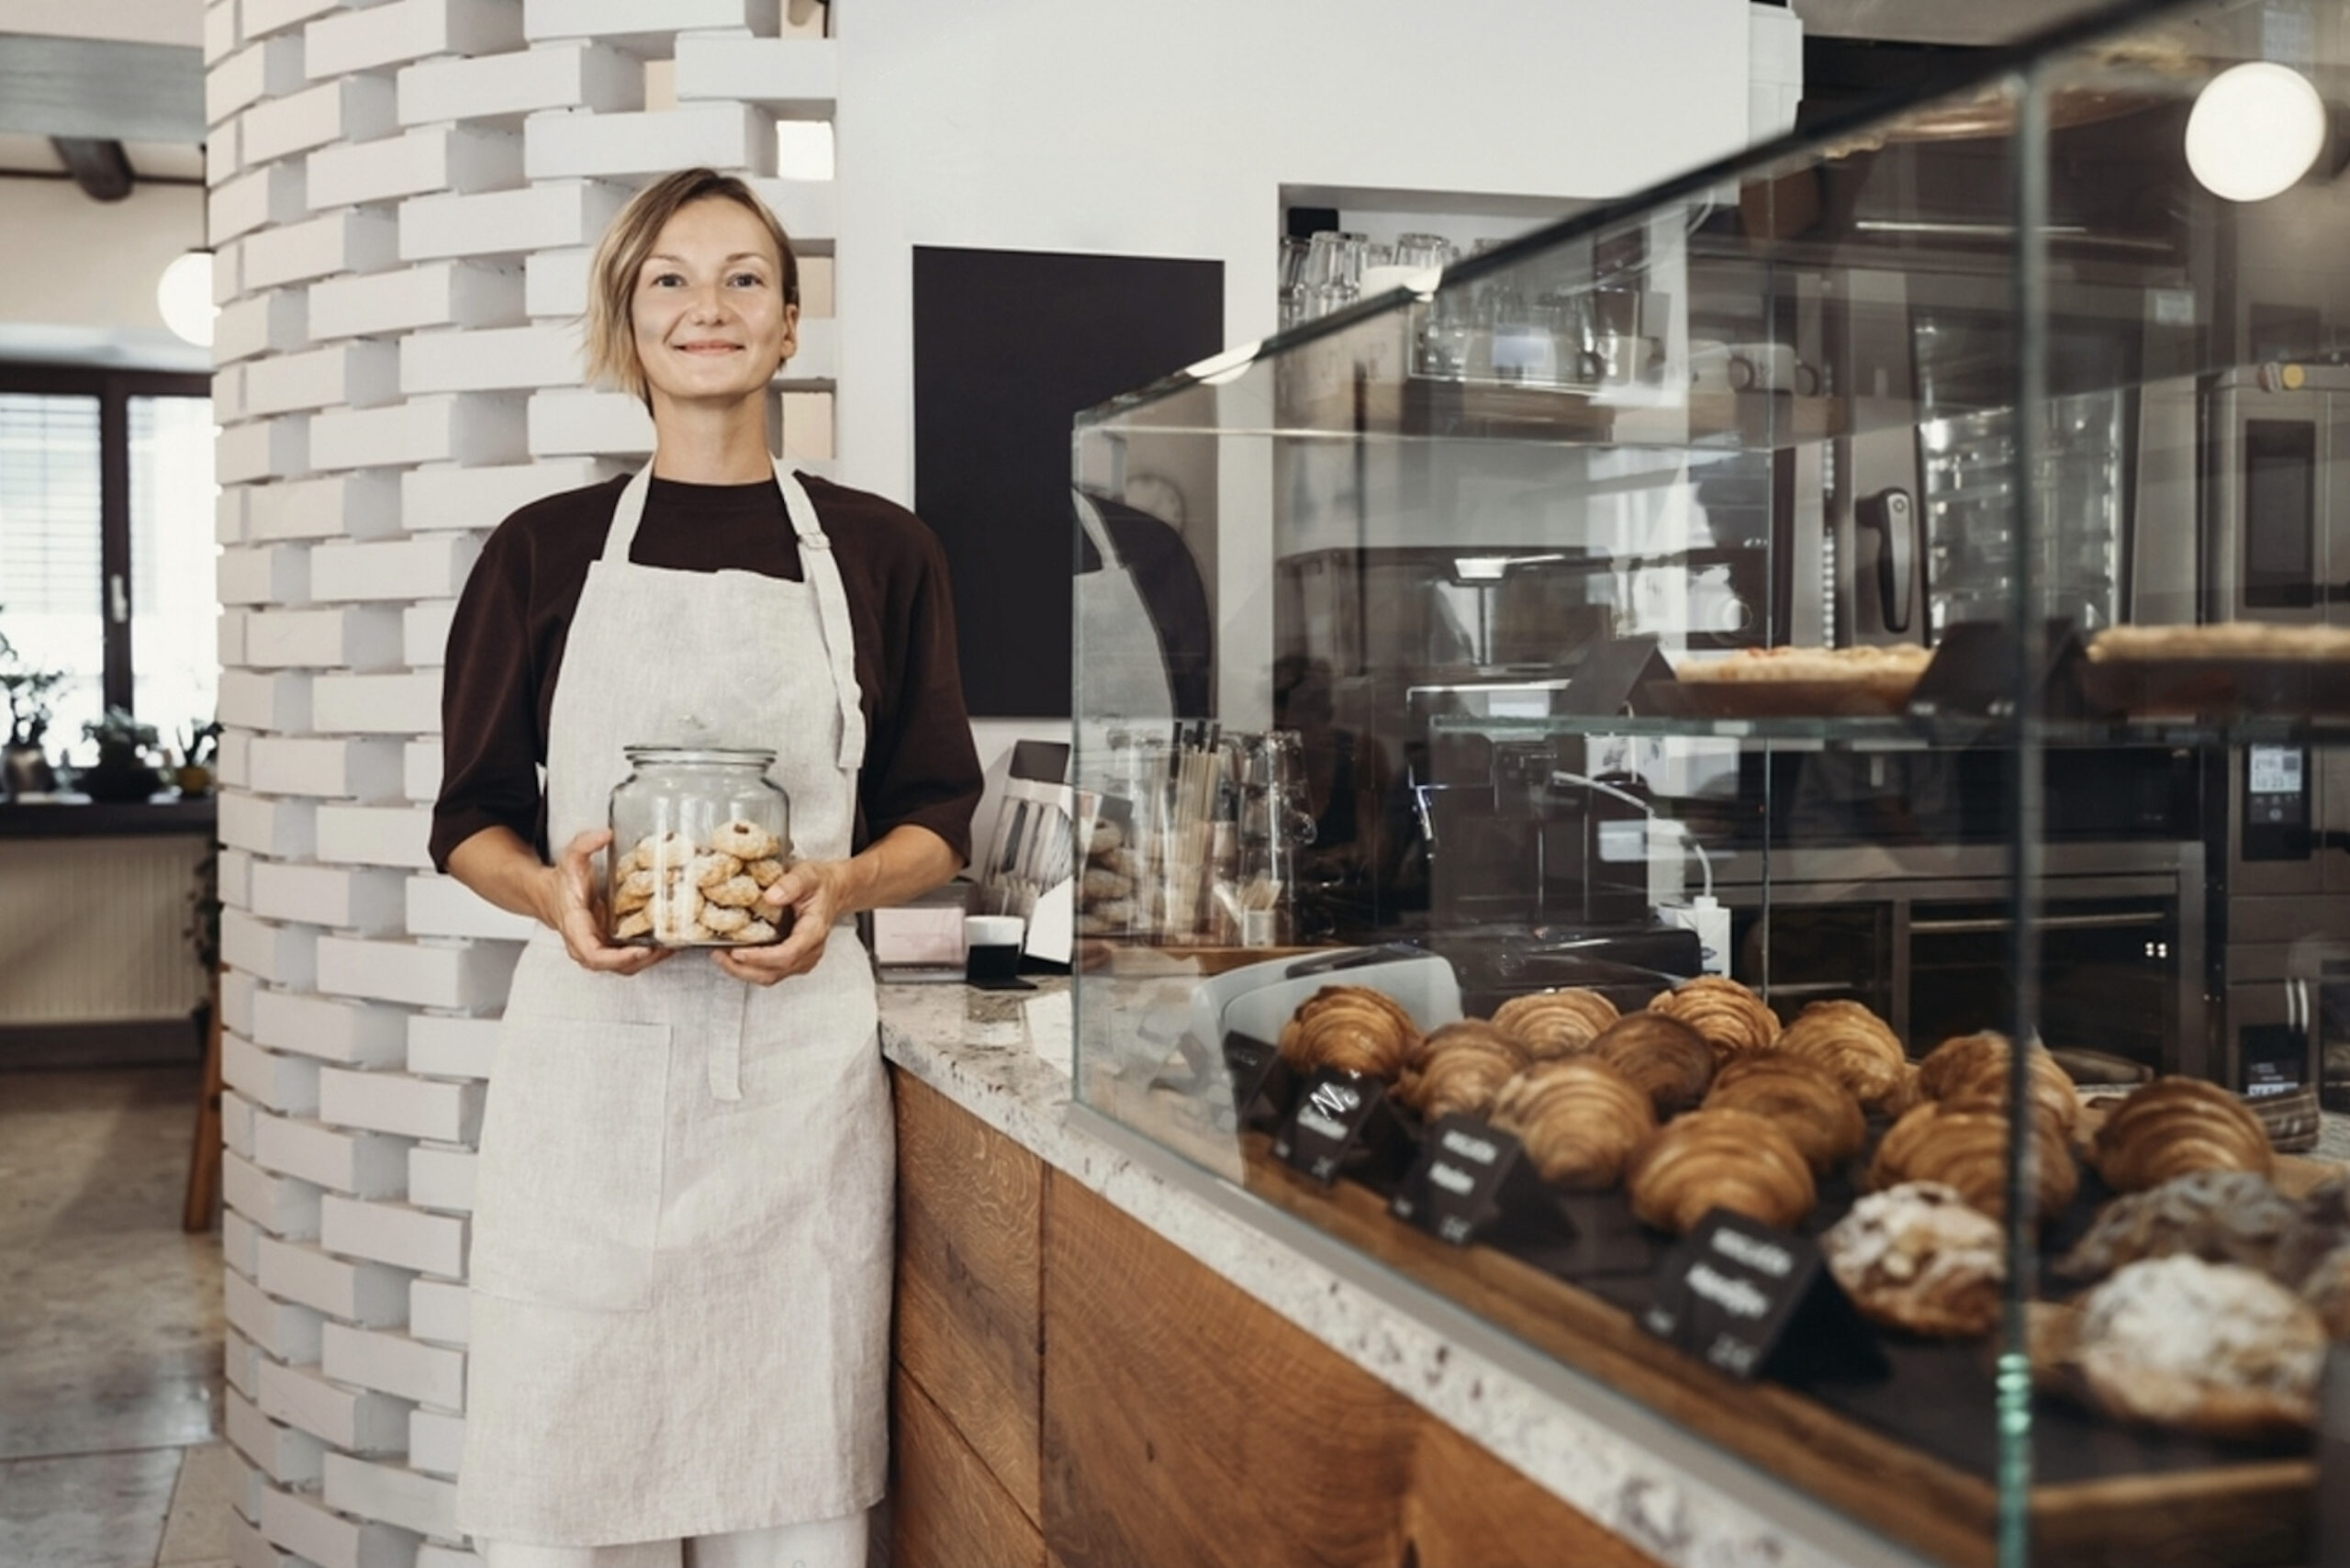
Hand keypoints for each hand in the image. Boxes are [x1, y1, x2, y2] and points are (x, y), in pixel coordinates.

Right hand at [541, 828, 670, 974]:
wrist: (551, 895)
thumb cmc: (561, 883)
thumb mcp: (570, 858)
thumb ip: (585, 844)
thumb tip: (605, 834)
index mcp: (575, 927)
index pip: (594, 955)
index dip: (618, 958)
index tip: (641, 950)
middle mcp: (585, 944)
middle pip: (615, 966)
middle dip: (643, 960)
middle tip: (667, 947)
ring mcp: (598, 948)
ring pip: (625, 966)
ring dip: (650, 960)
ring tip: (673, 946)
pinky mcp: (608, 947)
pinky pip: (628, 958)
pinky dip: (648, 954)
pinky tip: (666, 943)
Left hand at [714, 857, 851, 985]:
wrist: (833, 891)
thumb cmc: (820, 884)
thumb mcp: (807, 874)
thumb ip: (791, 884)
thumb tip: (771, 897)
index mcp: (814, 931)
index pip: (788, 954)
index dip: (761, 957)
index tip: (738, 952)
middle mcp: (810, 950)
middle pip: (775, 972)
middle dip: (743, 968)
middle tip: (719, 955)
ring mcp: (802, 958)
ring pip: (770, 976)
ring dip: (743, 971)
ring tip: (720, 957)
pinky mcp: (793, 960)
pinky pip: (770, 972)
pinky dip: (749, 968)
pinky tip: (733, 956)